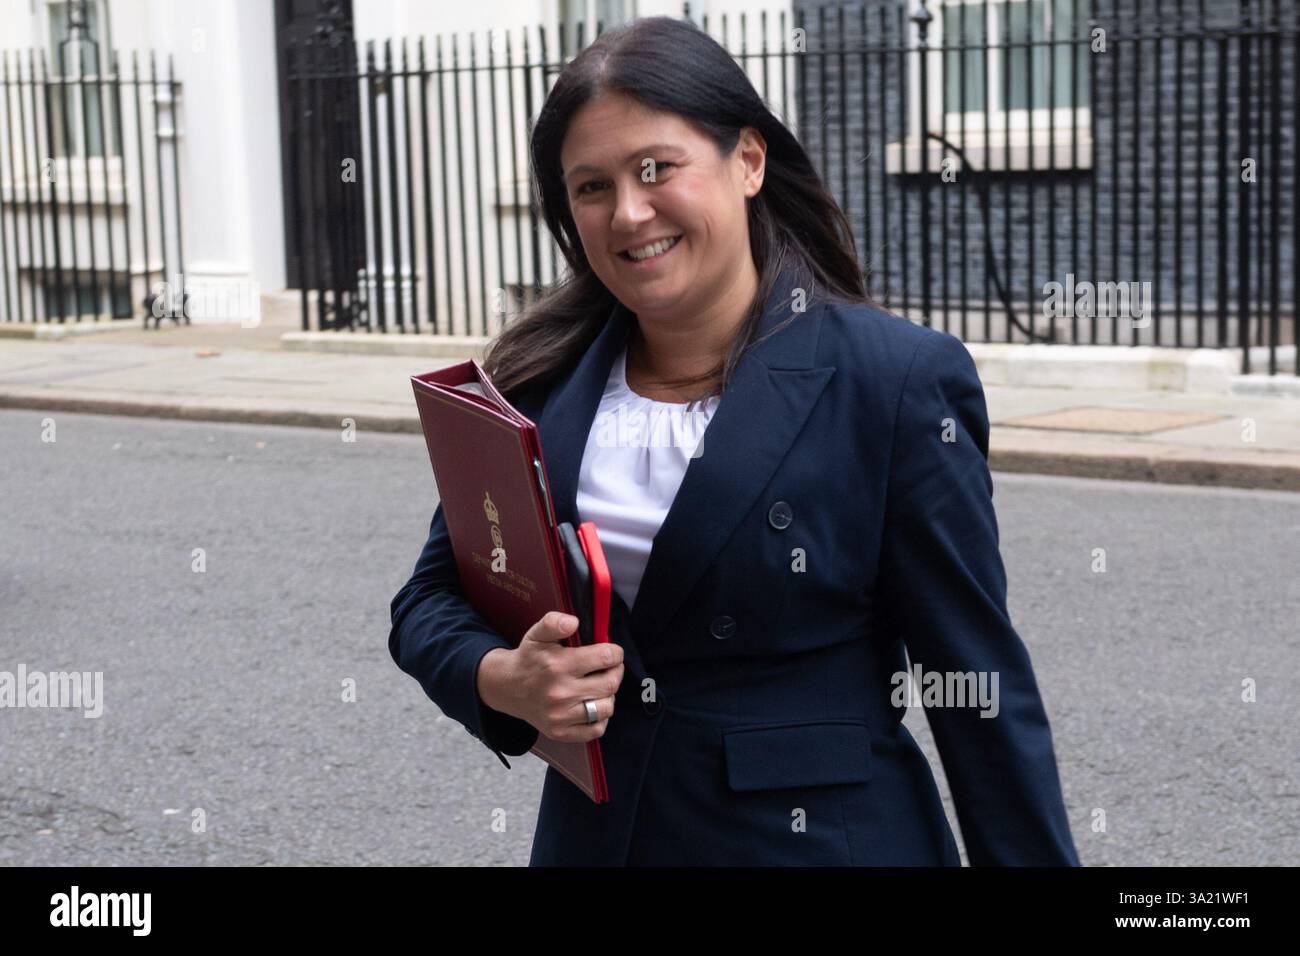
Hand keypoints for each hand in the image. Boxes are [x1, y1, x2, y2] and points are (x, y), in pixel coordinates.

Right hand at [477, 611, 624, 742]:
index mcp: (557, 665)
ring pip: (606, 708)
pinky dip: (600, 718)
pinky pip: (596, 730)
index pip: (605, 658)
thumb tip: (573, 622)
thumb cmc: (529, 659)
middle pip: (610, 684)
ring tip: (599, 686)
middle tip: (610, 668)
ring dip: (609, 695)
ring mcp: (560, 716)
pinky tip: (592, 705)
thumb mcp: (537, 634)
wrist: (507, 688)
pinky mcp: (560, 732)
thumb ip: (554, 622)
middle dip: (616, 672)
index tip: (612, 652)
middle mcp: (560, 692)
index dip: (615, 653)